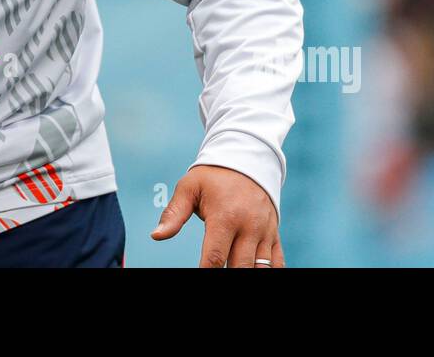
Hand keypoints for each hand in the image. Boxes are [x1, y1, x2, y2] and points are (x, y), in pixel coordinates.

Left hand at [150, 164, 283, 267]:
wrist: (247, 159)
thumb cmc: (213, 176)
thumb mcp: (189, 187)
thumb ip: (174, 213)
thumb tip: (156, 235)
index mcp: (225, 216)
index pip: (214, 257)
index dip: (205, 272)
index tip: (198, 275)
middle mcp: (249, 226)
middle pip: (240, 267)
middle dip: (227, 275)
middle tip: (214, 272)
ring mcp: (265, 231)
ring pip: (260, 267)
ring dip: (247, 273)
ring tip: (231, 271)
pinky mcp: (274, 233)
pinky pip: (277, 262)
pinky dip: (269, 271)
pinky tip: (255, 272)